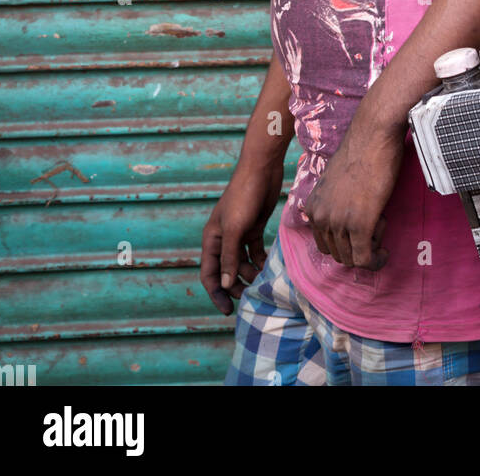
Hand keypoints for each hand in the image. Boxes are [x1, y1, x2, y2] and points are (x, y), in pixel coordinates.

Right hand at [200, 160, 285, 314]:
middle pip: (226, 271)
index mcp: (212, 239)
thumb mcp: (235, 229)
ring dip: (250, 274)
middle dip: (236, 286)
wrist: (262, 170)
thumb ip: (230, 258)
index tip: (228, 310)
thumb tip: (226, 285)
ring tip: (264, 282)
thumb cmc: (243, 196)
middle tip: (251, 297)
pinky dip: (260, 261)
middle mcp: (223, 238)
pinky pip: (254, 252)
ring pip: (242, 263)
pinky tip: (269, 268)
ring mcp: (239, 233)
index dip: (217, 293)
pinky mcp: (254, 227)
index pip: (210, 273)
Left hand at [304, 121, 406, 269]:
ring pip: (352, 258)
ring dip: (369, 250)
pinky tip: (384, 253)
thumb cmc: (361, 152)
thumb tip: (345, 215)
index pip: (324, 244)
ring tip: (381, 225)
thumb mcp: (335, 180)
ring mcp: (338, 222)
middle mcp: (319, 217)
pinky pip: (364, 258)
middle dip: (358, 247)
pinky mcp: (359, 225)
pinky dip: (375, 261)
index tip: (362, 231)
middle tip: (375, 225)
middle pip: (337, 254)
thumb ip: (333, 201)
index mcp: (312, 207)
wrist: (374, 136)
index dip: (345, 242)